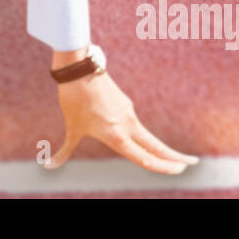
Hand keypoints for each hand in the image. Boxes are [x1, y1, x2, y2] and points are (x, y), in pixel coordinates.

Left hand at [44, 67, 199, 174]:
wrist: (78, 68)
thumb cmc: (73, 99)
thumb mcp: (71, 128)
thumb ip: (64, 151)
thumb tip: (47, 166)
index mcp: (116, 135)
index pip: (144, 157)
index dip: (162, 167)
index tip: (180, 171)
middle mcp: (127, 125)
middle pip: (156, 146)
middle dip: (174, 157)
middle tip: (191, 164)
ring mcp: (128, 112)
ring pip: (146, 135)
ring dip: (158, 147)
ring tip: (173, 158)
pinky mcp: (124, 103)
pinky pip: (133, 124)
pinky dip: (139, 135)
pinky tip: (137, 137)